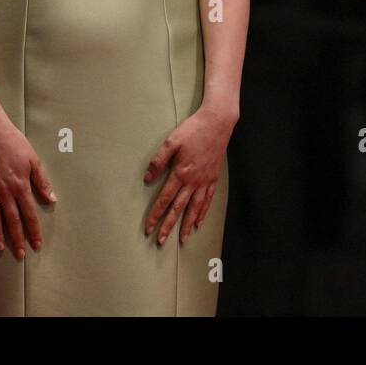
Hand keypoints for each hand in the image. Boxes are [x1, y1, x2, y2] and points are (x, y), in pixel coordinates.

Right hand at [0, 116, 55, 258]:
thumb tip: (52, 199)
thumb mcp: (33, 159)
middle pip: (12, 220)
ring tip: (1, 248)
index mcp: (20, 185)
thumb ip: (42, 181)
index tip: (37, 244)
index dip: (34, 230)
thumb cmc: (14, 143)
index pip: (29, 214)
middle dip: (17, 238)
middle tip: (21, 255)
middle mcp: (4, 191)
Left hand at [144, 104, 235, 245]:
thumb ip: (158, 160)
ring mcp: (205, 181)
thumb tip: (147, 178)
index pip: (165, 199)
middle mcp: (193, 181)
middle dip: (168, 226)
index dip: (156, 214)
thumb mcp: (171, 141)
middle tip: (160, 241)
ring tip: (182, 239)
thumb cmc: (193, 130)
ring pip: (194, 208)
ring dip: (187, 225)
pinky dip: (203, 212)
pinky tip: (199, 222)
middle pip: (179, 208)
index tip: (148, 228)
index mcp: (181, 172)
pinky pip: (208, 200)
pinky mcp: (213, 178)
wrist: (217, 123)